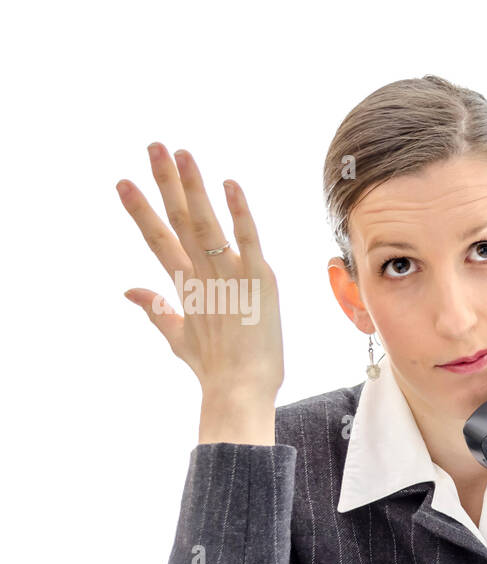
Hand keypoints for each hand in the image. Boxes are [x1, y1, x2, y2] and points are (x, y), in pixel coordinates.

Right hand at [116, 143, 283, 403]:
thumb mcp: (179, 338)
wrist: (238, 390)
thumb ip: (156, 309)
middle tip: (153, 146)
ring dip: (193, 186)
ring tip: (181, 153)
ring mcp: (229, 275)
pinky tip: (230, 184)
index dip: (141, 210)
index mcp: (184, 287)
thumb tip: (130, 289)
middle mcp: (202, 276)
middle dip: (165, 182)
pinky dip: (239, 212)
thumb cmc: (216, 370)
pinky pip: (248, 238)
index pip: (158, 239)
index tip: (124, 182)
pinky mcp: (258, 280)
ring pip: (206, 222)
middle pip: (178, 221)